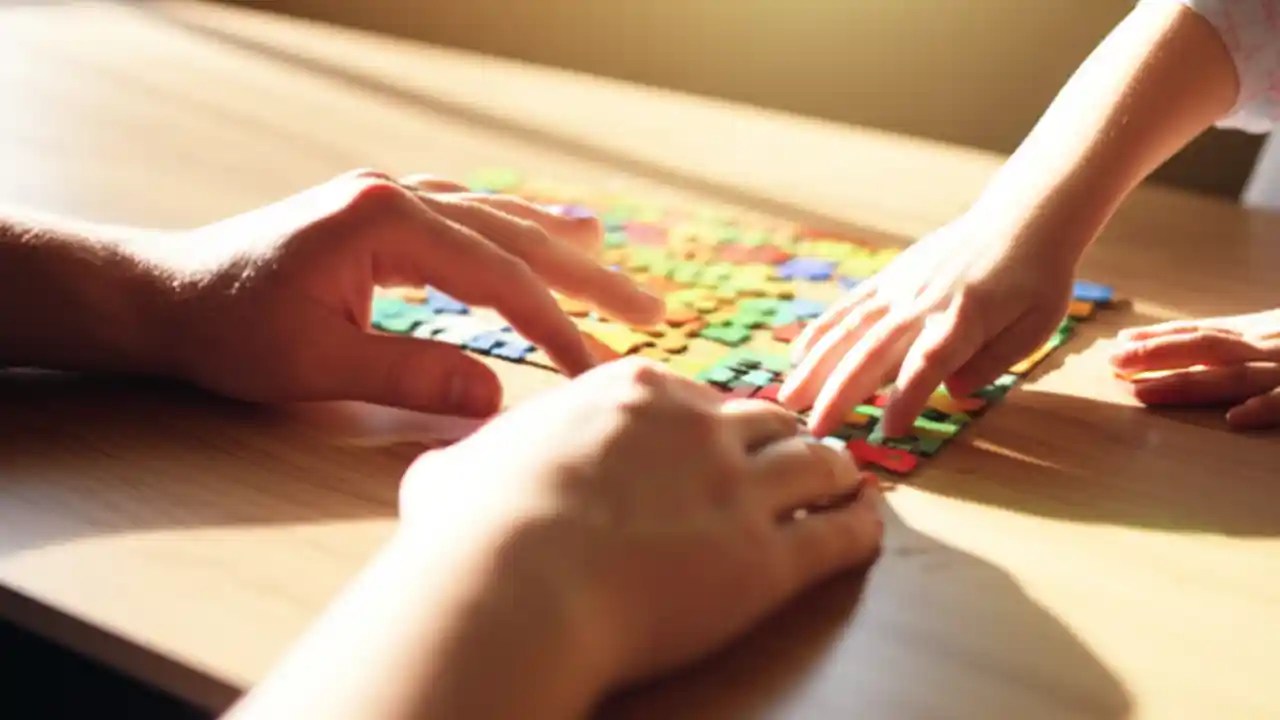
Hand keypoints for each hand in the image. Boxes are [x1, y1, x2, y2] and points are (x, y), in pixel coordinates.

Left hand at [149, 169, 661, 415]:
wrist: (168, 294)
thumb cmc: (232, 330)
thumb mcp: (320, 367)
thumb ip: (414, 375)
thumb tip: (496, 397)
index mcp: (385, 221)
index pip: (499, 279)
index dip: (556, 328)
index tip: (600, 371)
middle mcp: (398, 194)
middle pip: (516, 236)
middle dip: (587, 278)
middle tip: (652, 308)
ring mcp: (392, 197)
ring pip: (499, 219)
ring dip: (561, 247)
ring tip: (614, 259)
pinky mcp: (384, 213)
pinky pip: (469, 216)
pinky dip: (514, 230)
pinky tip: (542, 229)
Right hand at [399, 358, 881, 689]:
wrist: (514, 586)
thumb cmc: (474, 531)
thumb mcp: (455, 471)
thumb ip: (468, 458)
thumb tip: (446, 470)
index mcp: (630, 394)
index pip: (695, 396)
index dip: (713, 420)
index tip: (723, 436)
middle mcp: (696, 427)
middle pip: (764, 418)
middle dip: (782, 436)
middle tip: (798, 452)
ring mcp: (738, 489)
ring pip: (816, 461)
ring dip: (836, 469)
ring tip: (852, 478)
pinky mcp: (767, 559)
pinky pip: (837, 532)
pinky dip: (859, 524)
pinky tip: (868, 525)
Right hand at [779, 211, 1073, 435]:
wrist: (1022, 217)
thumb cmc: (1037, 279)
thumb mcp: (1036, 326)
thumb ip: (993, 362)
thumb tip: (952, 392)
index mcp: (964, 318)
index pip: (928, 362)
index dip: (906, 396)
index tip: (887, 430)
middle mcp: (923, 303)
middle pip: (873, 351)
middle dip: (840, 392)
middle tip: (814, 428)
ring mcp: (901, 288)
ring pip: (850, 329)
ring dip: (816, 365)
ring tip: (789, 396)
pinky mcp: (890, 277)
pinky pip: (850, 306)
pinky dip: (822, 329)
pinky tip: (799, 354)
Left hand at [1111, 310, 1279, 428]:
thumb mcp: (1278, 330)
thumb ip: (1246, 338)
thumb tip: (1197, 348)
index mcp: (1261, 332)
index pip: (1203, 333)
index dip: (1161, 337)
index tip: (1122, 340)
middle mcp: (1269, 348)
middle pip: (1206, 347)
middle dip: (1157, 354)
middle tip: (1114, 361)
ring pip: (1234, 376)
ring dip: (1186, 383)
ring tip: (1141, 391)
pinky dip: (1264, 407)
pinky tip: (1233, 419)